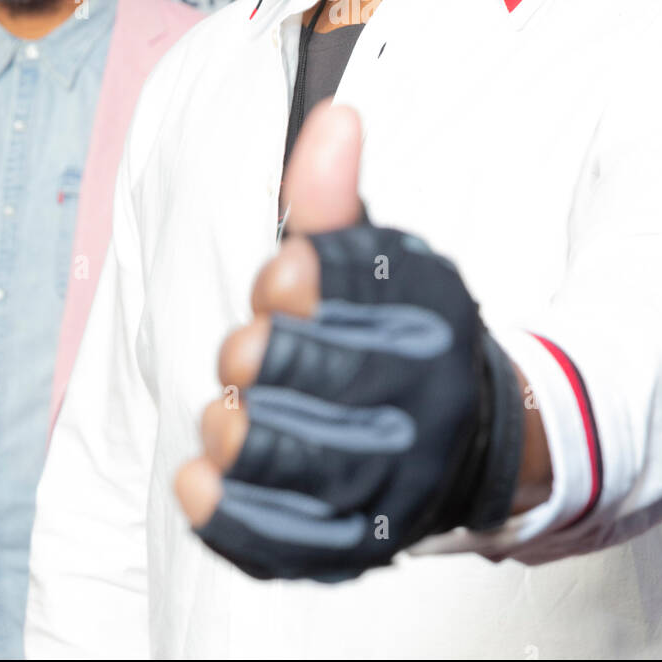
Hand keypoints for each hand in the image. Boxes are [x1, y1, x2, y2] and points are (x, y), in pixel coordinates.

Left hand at [175, 101, 532, 581]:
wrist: (465, 440)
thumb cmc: (394, 334)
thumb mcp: (375, 258)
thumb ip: (336, 199)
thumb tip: (332, 115)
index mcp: (432, 319)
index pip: (347, 290)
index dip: (291, 282)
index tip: (280, 279)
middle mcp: (427, 402)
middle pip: (310, 373)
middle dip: (256, 356)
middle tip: (247, 351)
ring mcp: (396, 483)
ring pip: (293, 459)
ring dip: (236, 430)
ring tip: (226, 414)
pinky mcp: (359, 545)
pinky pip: (284, 539)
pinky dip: (229, 513)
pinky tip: (196, 482)